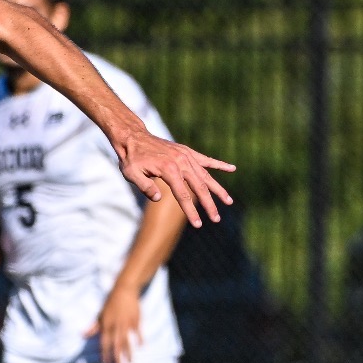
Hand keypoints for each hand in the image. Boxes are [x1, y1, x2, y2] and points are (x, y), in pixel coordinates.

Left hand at [85, 286, 142, 362]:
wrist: (124, 290)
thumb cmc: (110, 303)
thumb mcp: (100, 314)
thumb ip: (94, 327)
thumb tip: (82, 335)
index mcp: (106, 325)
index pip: (105, 343)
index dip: (105, 354)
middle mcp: (116, 326)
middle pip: (117, 345)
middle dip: (117, 358)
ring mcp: (127, 324)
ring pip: (127, 341)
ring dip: (129, 353)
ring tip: (130, 362)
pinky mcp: (136, 320)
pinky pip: (138, 332)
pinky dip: (140, 339)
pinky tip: (142, 347)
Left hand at [116, 130, 233, 227]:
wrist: (133, 137)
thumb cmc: (131, 158)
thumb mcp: (131, 174)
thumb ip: (145, 186)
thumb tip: (158, 198)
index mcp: (169, 170)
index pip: (183, 195)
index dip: (191, 211)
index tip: (198, 224)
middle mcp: (181, 162)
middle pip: (199, 187)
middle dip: (209, 205)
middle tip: (216, 219)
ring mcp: (186, 156)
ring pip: (206, 176)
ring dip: (217, 189)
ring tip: (228, 201)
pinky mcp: (187, 152)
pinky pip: (206, 160)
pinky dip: (219, 165)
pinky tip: (232, 169)